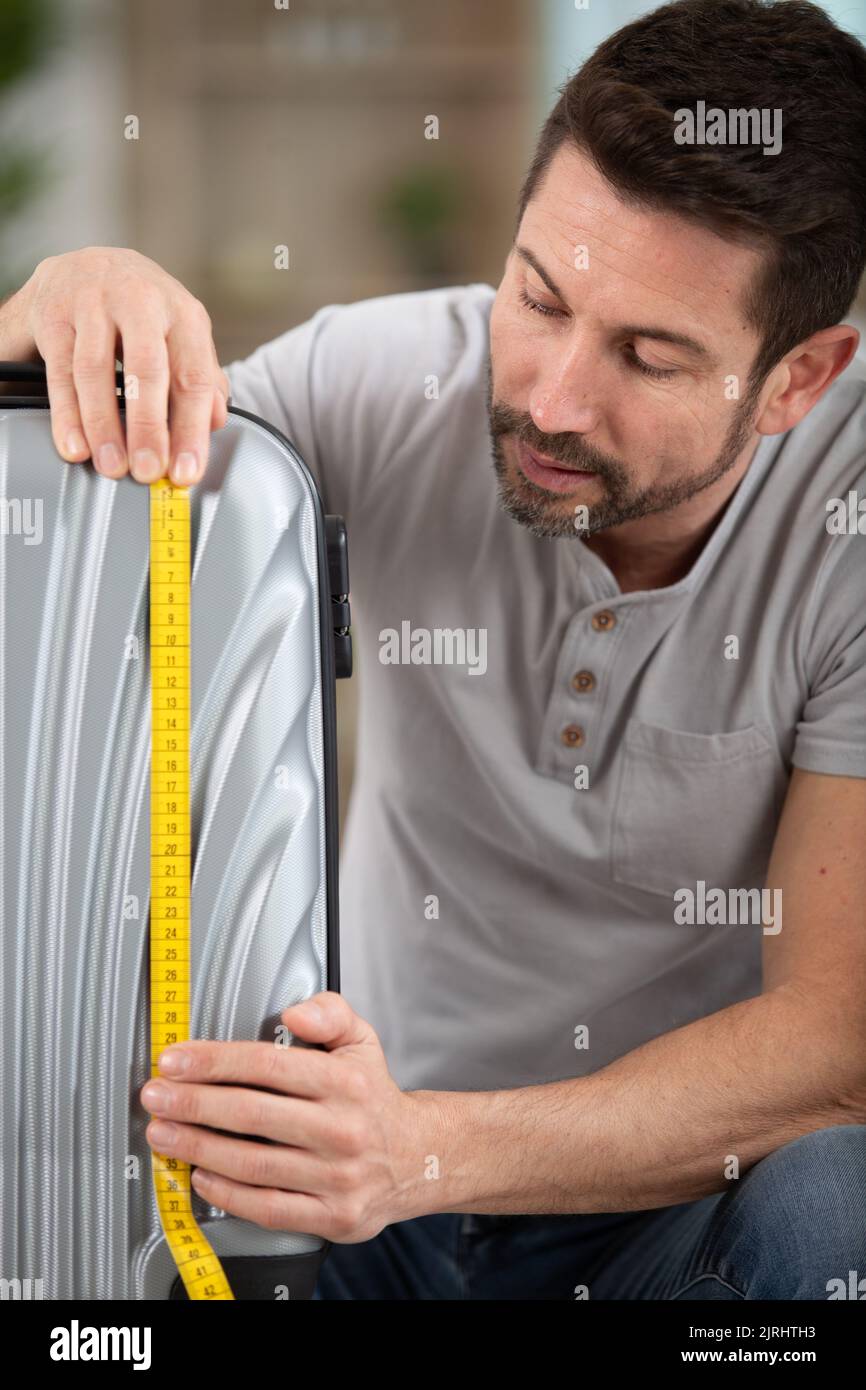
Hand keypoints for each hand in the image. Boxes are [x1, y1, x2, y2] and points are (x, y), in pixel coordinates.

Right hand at [17, 246, 228, 484]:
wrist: (85, 265)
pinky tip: (76, 444)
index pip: (193, 377)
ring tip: (112, 466)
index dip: (191, 430)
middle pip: (148, 370)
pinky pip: (61, 370)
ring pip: (97, 371)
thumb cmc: (141, 311)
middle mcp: (141, 302)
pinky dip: (67, 414)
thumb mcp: (180, 334)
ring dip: (104, 426)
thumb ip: (202, 377)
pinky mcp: (55, 314)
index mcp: (182, 313)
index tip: (186, 470)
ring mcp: (94, 304)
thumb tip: (216, 421)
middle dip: (149, 428)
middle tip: (148, 470)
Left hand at [140, 991, 427, 1242]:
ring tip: (164, 1134)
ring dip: (198, 1148)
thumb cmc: (375, 1098)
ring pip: (253, 1163)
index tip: (176, 1060)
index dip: (214, 1061)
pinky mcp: (332, 1216)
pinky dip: (227, 1193)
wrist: (420, 1158)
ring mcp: (337, 1176)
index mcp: (346, 1081)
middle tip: (156, 1096)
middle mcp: (342, 1129)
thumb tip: (295, 1013)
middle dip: (193, 1103)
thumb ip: (329, 1012)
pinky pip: (267, 1207)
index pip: (268, 1065)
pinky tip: (201, 1175)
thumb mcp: (362, 1040)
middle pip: (252, 1114)